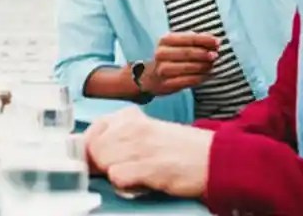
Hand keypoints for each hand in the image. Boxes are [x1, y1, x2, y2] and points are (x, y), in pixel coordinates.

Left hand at [85, 107, 212, 198]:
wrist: (214, 158)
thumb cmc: (180, 149)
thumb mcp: (144, 133)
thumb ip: (117, 138)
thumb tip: (88, 152)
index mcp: (129, 116)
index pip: (91, 132)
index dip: (91, 150)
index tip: (98, 161)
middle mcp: (132, 126)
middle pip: (93, 150)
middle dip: (102, 164)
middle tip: (123, 170)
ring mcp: (141, 145)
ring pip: (102, 163)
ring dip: (115, 174)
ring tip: (136, 174)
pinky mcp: (150, 166)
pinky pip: (117, 177)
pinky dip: (125, 185)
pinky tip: (142, 181)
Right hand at [142, 32, 219, 95]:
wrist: (151, 77)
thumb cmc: (170, 57)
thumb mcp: (178, 44)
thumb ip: (195, 40)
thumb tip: (214, 40)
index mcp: (165, 40)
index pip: (189, 38)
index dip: (205, 40)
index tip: (218, 42)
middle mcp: (162, 53)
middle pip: (188, 53)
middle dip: (205, 54)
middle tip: (216, 55)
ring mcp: (163, 70)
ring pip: (189, 67)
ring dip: (204, 66)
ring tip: (212, 65)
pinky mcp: (167, 84)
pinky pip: (188, 81)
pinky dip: (200, 78)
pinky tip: (207, 75)